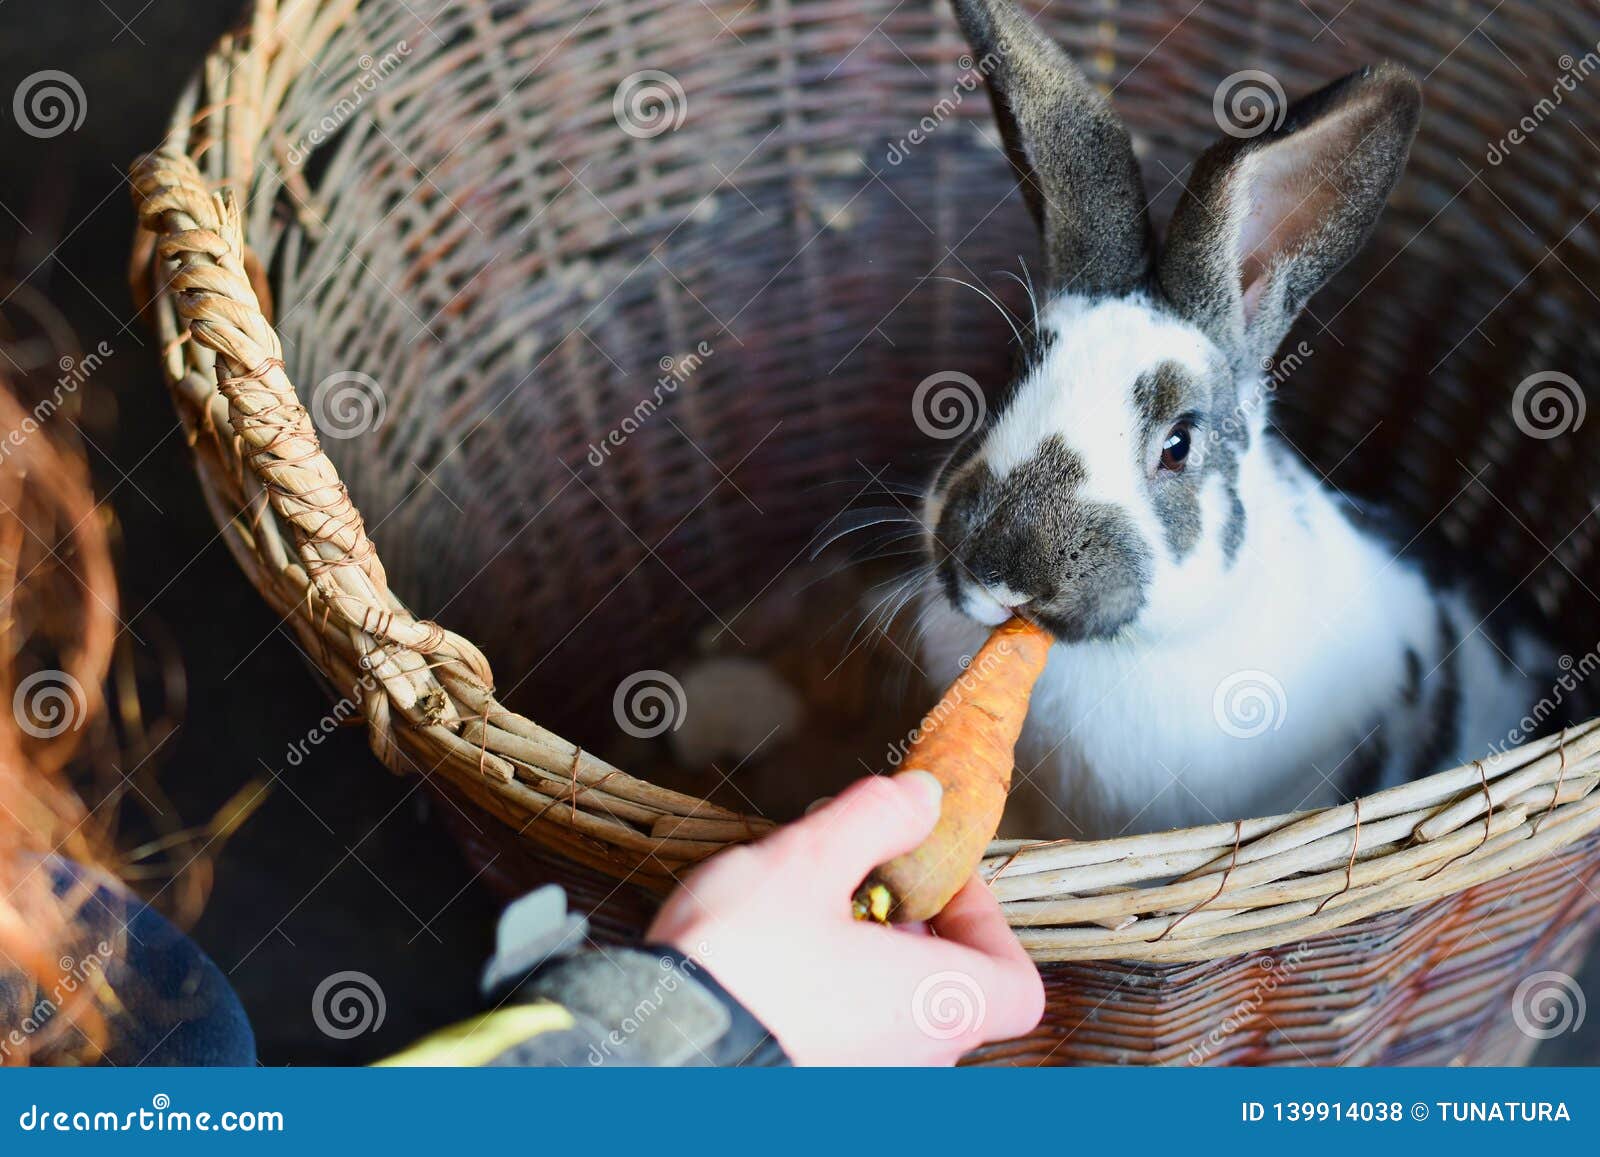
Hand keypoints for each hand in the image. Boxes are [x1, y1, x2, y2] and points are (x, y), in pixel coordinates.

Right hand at [646, 771, 1044, 1064]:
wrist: (656, 1046)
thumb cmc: (738, 965)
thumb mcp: (808, 859)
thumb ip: (877, 818)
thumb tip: (924, 797)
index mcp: (934, 1008)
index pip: (1017, 986)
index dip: (989, 925)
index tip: (937, 881)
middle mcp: (912, 1064)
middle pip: (951, 996)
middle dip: (911, 932)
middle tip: (857, 884)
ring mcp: (865, 1089)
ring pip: (896, 1021)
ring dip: (868, 966)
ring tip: (806, 917)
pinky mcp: (815, 1092)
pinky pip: (850, 1045)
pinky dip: (832, 1002)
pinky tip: (776, 965)